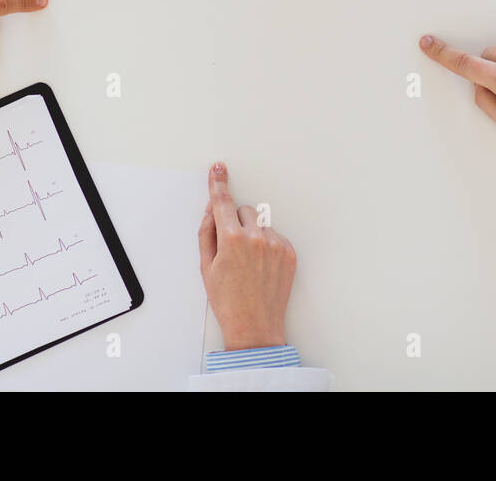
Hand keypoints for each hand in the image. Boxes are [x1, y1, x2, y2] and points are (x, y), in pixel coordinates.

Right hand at [197, 162, 294, 350]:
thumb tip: (212, 211)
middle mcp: (256, 238)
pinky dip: (267, 245)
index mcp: (232, 239)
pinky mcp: (289, 253)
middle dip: (236, 222)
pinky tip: (261, 266)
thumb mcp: (206, 267)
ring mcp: (276, 245)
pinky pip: (275, 236)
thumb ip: (207, 232)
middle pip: (244, 210)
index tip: (218, 169)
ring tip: (248, 262)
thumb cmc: (228, 301)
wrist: (255, 327)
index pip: (223, 202)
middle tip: (231, 247)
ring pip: (261, 223)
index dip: (219, 184)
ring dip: (253, 234)